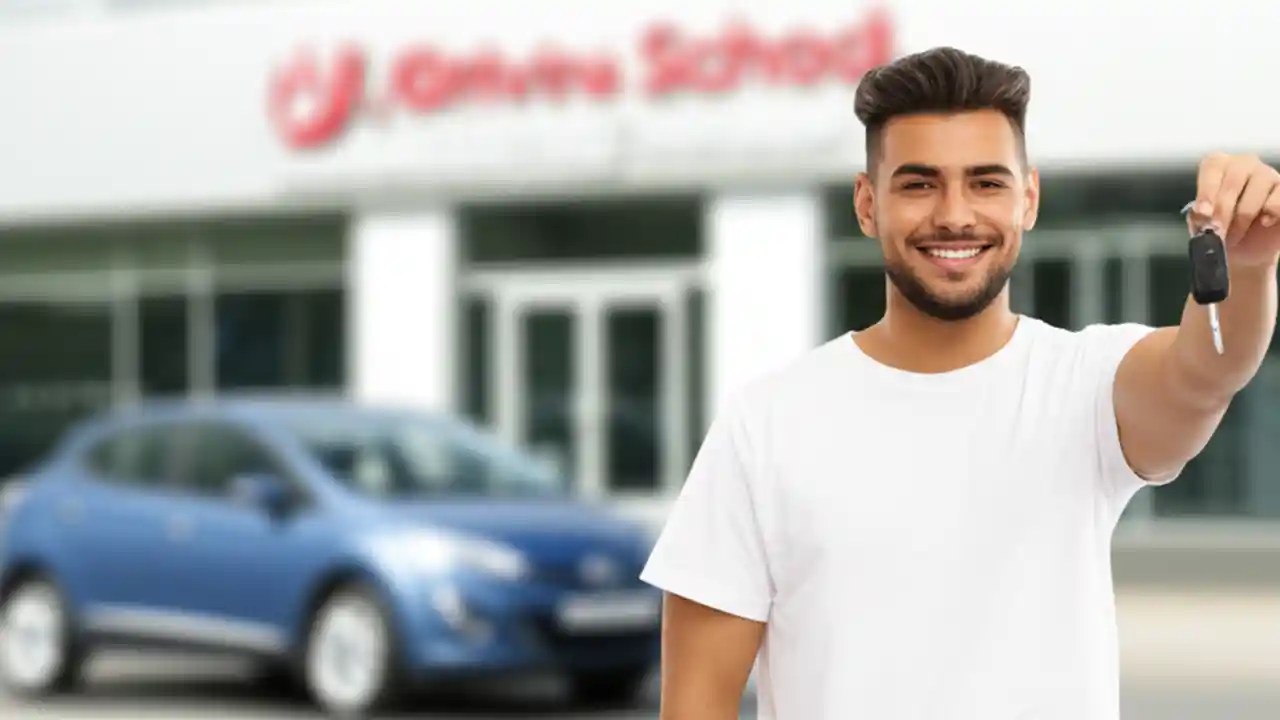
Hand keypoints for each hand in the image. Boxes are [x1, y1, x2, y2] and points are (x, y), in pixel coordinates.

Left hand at [1187, 153, 1279, 268]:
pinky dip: (1272, 212)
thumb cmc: (1222, 229)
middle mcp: (1244, 164)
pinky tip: (1264, 222)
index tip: (1203, 213)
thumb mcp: (1204, 224)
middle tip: (1217, 233)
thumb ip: (1199, 217)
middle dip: (1223, 211)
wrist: (1246, 248)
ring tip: (1235, 235)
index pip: (1212, 166)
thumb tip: (1201, 215)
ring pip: (1257, 190)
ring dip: (1243, 218)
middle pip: (1233, 181)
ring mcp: (1268, 174)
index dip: (1207, 191)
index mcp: (1218, 166)